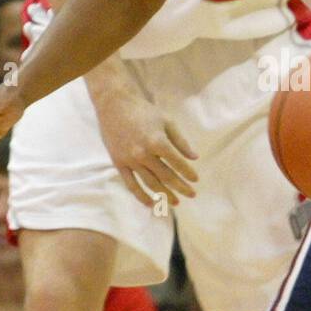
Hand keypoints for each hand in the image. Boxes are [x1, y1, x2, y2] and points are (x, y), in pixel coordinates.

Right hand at [92, 87, 197, 210]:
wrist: (115, 106)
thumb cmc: (144, 112)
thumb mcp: (167, 121)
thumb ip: (181, 141)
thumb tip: (194, 157)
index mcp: (158, 142)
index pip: (177, 163)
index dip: (188, 173)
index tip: (196, 180)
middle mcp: (144, 154)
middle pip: (166, 177)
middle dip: (181, 187)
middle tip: (192, 195)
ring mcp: (130, 161)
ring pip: (150, 184)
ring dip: (164, 195)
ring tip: (175, 202)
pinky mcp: (119, 164)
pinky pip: (131, 185)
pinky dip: (141, 196)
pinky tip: (151, 204)